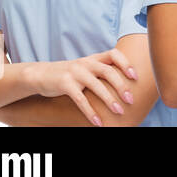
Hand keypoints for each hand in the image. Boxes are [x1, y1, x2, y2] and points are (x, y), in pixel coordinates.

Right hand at [22, 49, 138, 125]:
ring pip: (96, 86)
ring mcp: (75, 72)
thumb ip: (102, 71)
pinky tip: (98, 122)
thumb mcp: (86, 68)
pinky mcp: (64, 84)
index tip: (135, 77)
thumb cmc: (70, 74)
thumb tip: (125, 84)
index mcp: (94, 58)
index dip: (126, 64)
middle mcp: (86, 63)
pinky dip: (90, 112)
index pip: (114, 54)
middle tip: (131, 100)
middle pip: (108, 71)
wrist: (41, 74)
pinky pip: (80, 99)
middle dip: (122, 86)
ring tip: (119, 112)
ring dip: (109, 100)